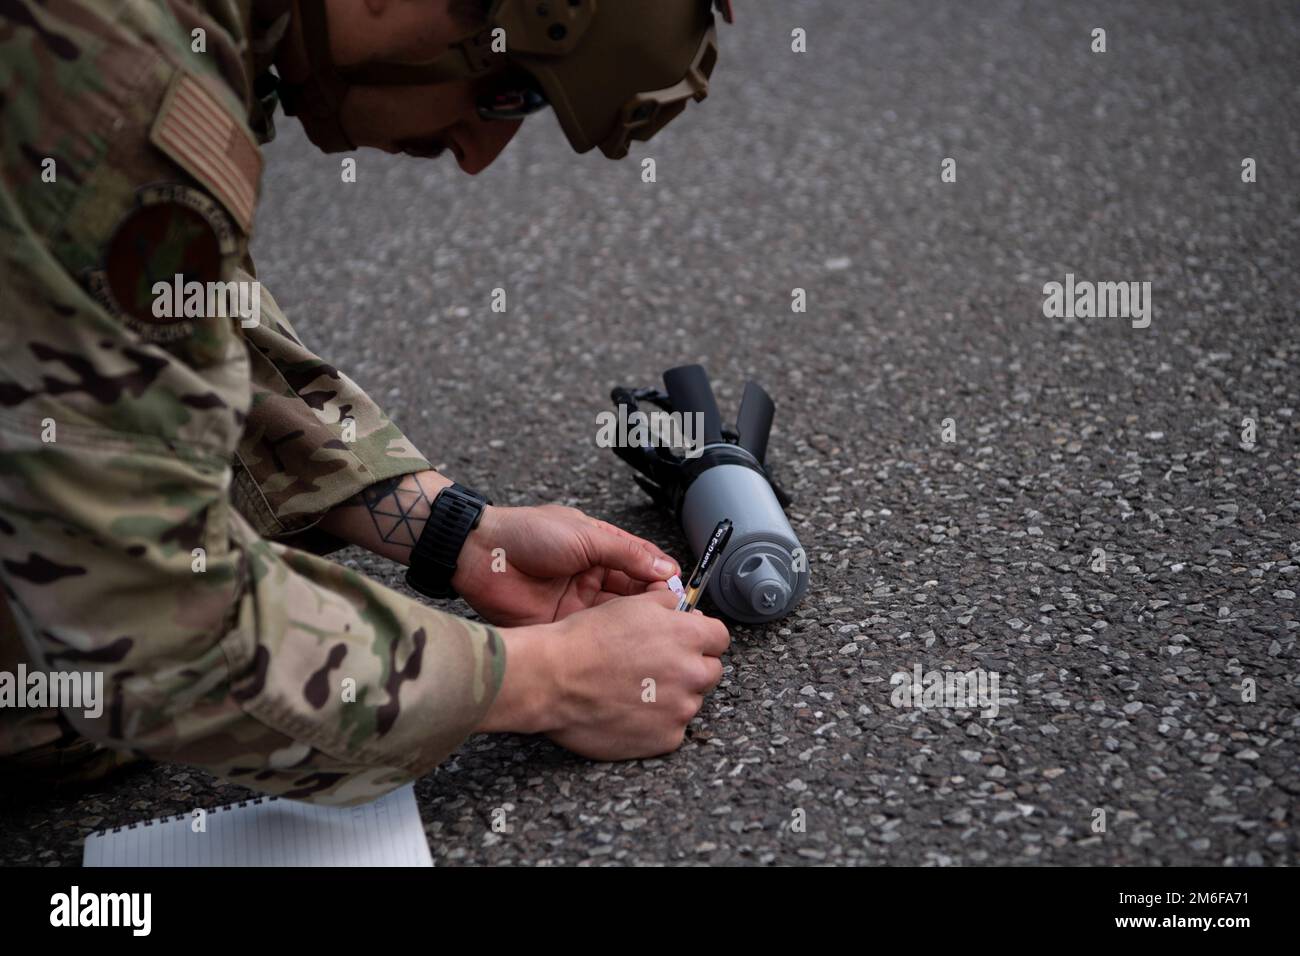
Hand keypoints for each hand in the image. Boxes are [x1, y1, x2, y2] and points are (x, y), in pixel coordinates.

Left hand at [451, 504, 679, 626]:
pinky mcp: (562, 628)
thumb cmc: (528, 533)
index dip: (662, 581)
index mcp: (602, 552)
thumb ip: (627, 553)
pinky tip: (628, 651)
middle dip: (654, 610)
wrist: (479, 554)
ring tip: (659, 640)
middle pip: (633, 599)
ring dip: (635, 629)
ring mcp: (578, 606)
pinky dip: (609, 644)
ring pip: (616, 621)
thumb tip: (667, 569)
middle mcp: (593, 580)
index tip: (683, 596)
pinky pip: (592, 638)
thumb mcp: (586, 536)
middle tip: (675, 624)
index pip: (643, 568)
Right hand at [477, 590, 729, 759]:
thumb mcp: (630, 604)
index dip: (701, 637)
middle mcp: (691, 673)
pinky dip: (657, 723)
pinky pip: (673, 729)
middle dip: (689, 667)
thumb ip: (667, 603)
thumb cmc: (586, 639)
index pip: (719, 637)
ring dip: (673, 696)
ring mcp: (680, 710)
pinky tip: (630, 710)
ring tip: (636, 689)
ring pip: (691, 701)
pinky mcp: (665, 739)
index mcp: (688, 637)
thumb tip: (683, 608)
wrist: (552, 678)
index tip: (688, 641)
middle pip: (710, 671)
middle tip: (656, 666)